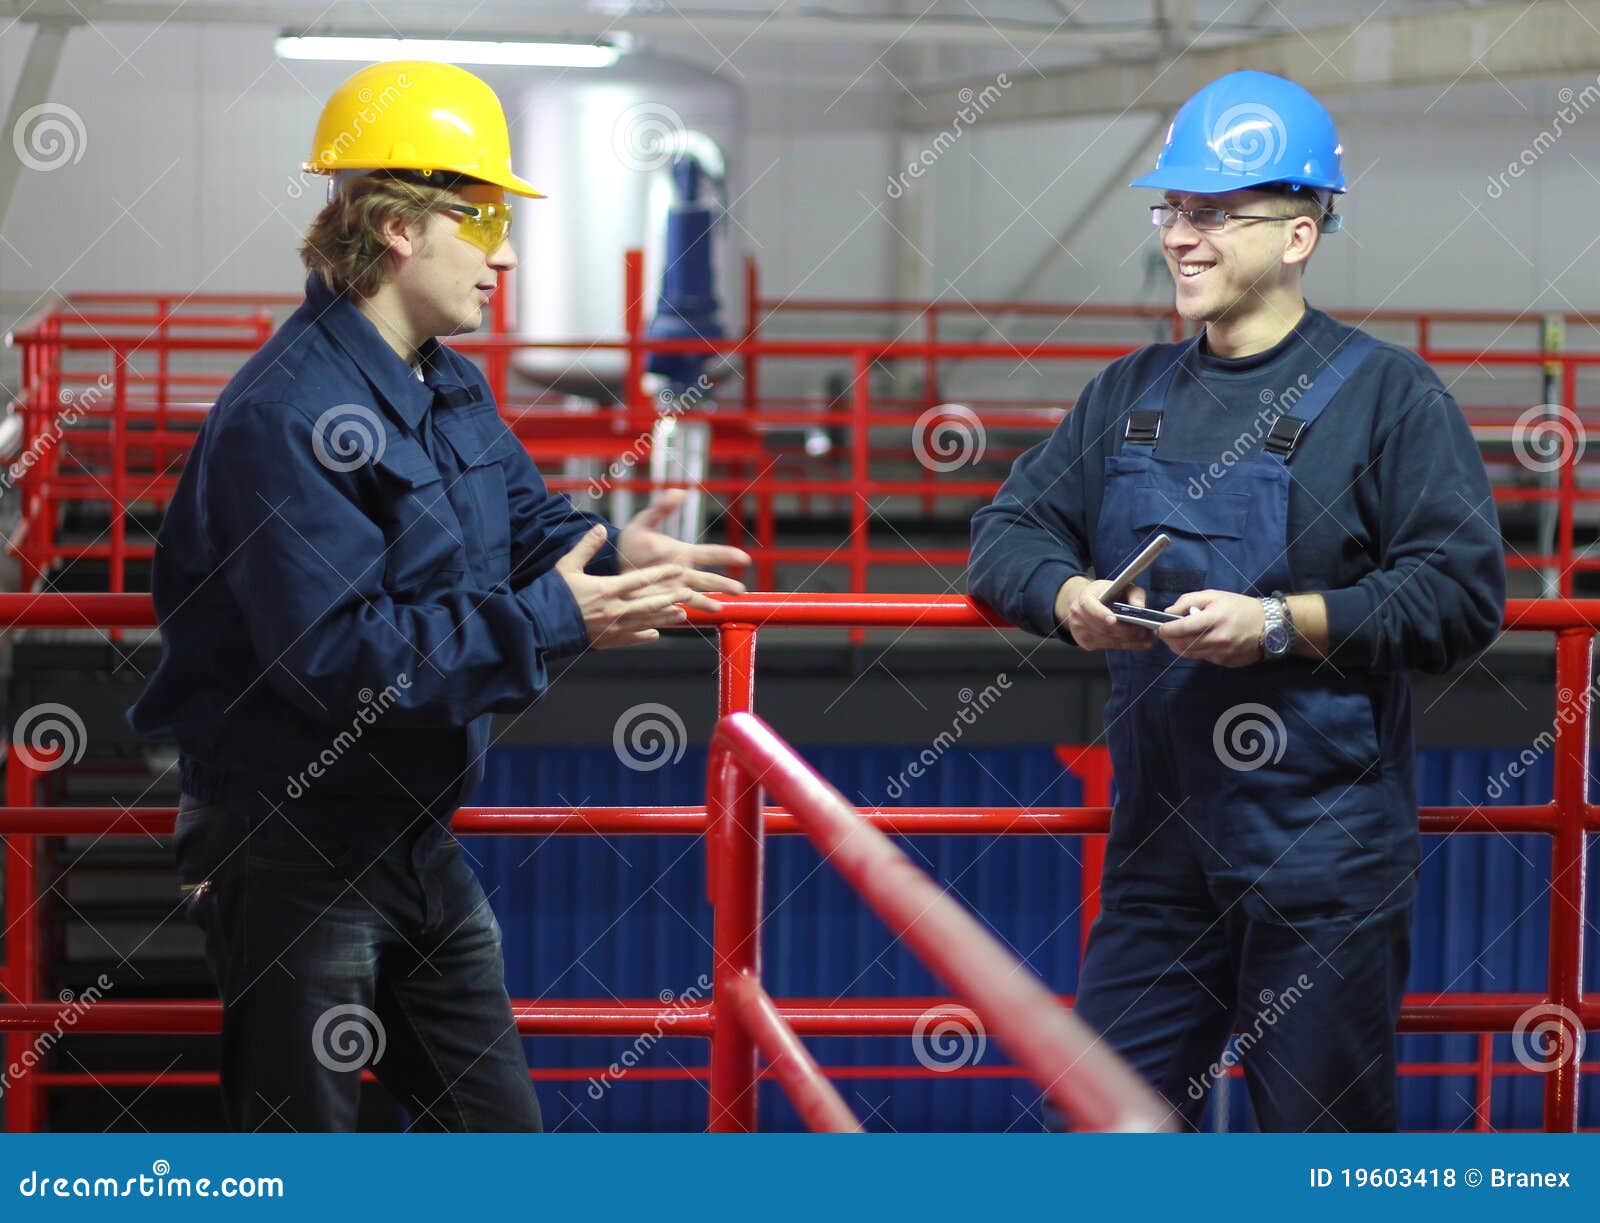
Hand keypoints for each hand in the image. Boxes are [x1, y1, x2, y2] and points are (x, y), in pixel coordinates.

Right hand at [555, 526, 699, 649]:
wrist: (539, 626)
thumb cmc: (552, 594)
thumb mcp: (567, 565)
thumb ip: (586, 546)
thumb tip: (600, 528)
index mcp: (606, 589)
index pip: (640, 580)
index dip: (661, 574)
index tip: (677, 570)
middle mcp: (614, 610)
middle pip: (649, 603)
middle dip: (670, 598)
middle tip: (688, 593)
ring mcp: (611, 627)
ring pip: (644, 622)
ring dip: (664, 618)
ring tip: (681, 614)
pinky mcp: (605, 640)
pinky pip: (630, 638)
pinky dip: (643, 636)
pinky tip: (655, 634)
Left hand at [615, 490, 752, 608]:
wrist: (613, 563)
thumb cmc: (633, 542)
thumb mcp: (645, 522)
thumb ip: (661, 509)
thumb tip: (678, 492)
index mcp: (684, 553)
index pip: (711, 554)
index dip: (728, 555)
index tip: (744, 558)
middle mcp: (684, 573)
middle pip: (709, 579)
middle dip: (725, 584)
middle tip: (740, 589)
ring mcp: (674, 589)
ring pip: (696, 597)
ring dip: (707, 602)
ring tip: (720, 608)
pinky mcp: (660, 601)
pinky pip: (673, 608)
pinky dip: (680, 612)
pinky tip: (686, 616)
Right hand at [1055, 576, 1155, 651]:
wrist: (1087, 603)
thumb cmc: (1107, 594)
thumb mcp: (1122, 587)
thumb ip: (1134, 594)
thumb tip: (1140, 607)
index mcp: (1085, 597)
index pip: (1089, 606)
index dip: (1101, 614)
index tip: (1113, 619)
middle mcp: (1078, 614)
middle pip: (1102, 627)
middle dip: (1125, 631)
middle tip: (1143, 630)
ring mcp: (1079, 630)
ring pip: (1107, 639)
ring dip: (1128, 640)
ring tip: (1145, 637)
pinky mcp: (1085, 642)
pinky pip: (1108, 646)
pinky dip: (1125, 645)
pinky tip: (1137, 642)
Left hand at [1155, 589, 1264, 666]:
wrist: (1270, 625)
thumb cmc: (1240, 607)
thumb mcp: (1215, 595)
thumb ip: (1188, 600)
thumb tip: (1169, 612)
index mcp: (1214, 619)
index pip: (1181, 628)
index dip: (1166, 629)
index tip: (1160, 627)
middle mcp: (1218, 639)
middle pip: (1182, 645)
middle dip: (1170, 640)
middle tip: (1166, 633)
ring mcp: (1222, 653)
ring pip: (1191, 655)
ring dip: (1181, 647)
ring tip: (1180, 637)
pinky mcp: (1226, 662)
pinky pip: (1204, 658)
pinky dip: (1197, 651)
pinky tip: (1201, 641)